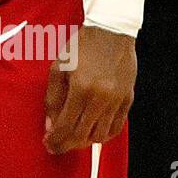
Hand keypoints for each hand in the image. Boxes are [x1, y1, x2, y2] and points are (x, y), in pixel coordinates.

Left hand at [43, 23, 135, 153]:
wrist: (111, 31)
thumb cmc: (81, 47)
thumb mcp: (59, 68)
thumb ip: (53, 99)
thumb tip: (50, 125)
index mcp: (82, 88)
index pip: (67, 126)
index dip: (56, 139)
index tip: (48, 144)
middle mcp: (102, 98)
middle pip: (83, 135)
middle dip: (67, 144)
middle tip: (56, 146)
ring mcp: (117, 100)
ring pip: (101, 135)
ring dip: (84, 142)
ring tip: (72, 139)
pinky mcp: (128, 99)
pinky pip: (116, 127)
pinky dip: (103, 135)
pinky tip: (92, 133)